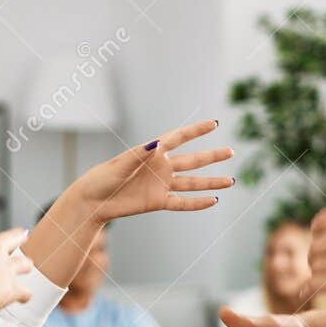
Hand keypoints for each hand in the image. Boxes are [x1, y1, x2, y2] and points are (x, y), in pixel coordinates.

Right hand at [0, 213, 31, 318]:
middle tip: (23, 234)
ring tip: (28, 265)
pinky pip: (24, 291)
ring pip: (24, 262)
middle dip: (18, 236)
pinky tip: (25, 296)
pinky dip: (24, 295)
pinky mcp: (11, 288)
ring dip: (26, 264)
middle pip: (13, 236)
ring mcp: (5, 267)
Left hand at [66, 118, 234, 222]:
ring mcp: (161, 185)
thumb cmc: (103, 177)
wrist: (94, 201)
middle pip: (192, 161)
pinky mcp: (158, 202)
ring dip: (211, 182)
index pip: (179, 137)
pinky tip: (213, 201)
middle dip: (212, 156)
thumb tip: (157, 143)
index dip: (197, 130)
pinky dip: (197, 203)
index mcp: (152, 152)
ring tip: (232, 181)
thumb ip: (139, 154)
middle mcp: (161, 167)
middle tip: (231, 151)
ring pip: (192, 182)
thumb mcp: (120, 164)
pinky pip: (182, 202)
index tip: (215, 124)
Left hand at [308, 204, 325, 298]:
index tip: (317, 234)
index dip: (317, 228)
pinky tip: (305, 293)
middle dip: (315, 255)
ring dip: (315, 273)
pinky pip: (311, 285)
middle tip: (319, 264)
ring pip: (313, 267)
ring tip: (320, 280)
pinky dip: (306, 289)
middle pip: (314, 246)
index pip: (321, 220)